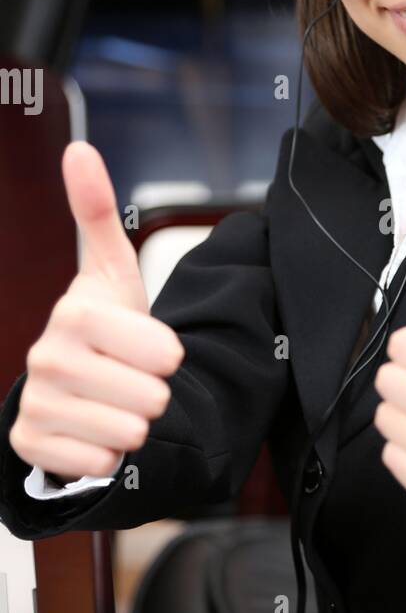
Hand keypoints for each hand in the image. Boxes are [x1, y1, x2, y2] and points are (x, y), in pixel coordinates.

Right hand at [9, 142, 184, 479]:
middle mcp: (46, 358)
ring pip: (128, 434)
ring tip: (116, 403)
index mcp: (74, 314)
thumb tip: (79, 149)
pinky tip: (95, 431)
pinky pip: (100, 463)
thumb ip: (97, 214)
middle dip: (154, 393)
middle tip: (132, 378)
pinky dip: (108, 455)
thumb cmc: (103, 325)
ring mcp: (35, 403)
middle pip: (148, 397)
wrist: (71, 382)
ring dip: (135, 425)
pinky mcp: (31, 444)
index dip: (168, 355)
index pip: (161, 353)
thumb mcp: (111, 271)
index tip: (156, 350)